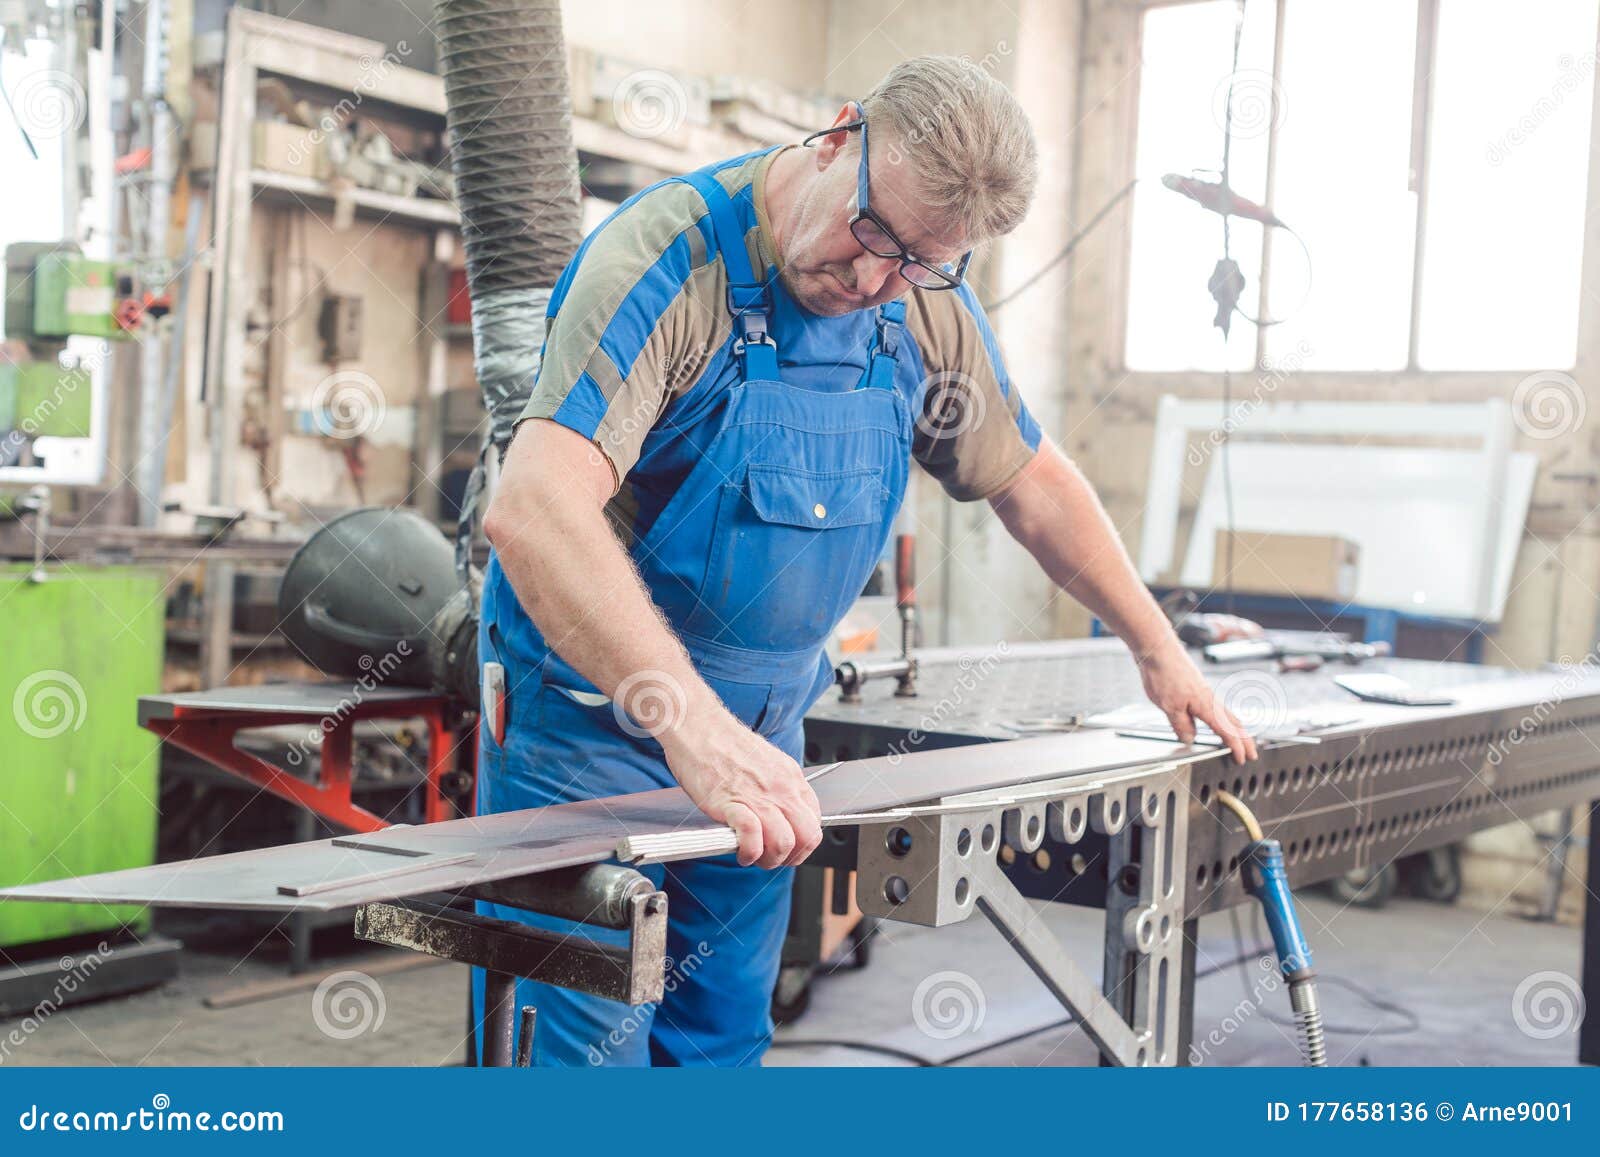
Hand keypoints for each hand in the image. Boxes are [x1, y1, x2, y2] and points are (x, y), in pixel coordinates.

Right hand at [659, 705, 821, 868]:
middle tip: (772, 858)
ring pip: (784, 843)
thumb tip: (779, 812)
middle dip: (791, 857)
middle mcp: (780, 788)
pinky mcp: (732, 803)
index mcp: (790, 778)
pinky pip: (753, 839)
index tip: (788, 849)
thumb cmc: (723, 742)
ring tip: (754, 856)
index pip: (815, 822)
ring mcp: (758, 796)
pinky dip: (749, 853)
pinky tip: (740, 852)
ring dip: (770, 859)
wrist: (698, 726)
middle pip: (807, 837)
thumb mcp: (765, 761)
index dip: (803, 844)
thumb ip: (776, 786)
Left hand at [1136, 638, 1257, 763]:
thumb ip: (1181, 725)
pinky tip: (1215, 719)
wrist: (1157, 648)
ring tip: (1240, 739)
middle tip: (1252, 753)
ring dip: (1236, 728)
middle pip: (1234, 722)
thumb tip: (1190, 739)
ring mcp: (1204, 691)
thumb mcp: (1169, 707)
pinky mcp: (1196, 686)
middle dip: (1245, 739)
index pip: (1227, 731)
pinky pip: (1216, 706)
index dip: (1236, 747)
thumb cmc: (1164, 673)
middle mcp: (1210, 698)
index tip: (1242, 759)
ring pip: (1226, 713)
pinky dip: (1223, 717)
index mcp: (1207, 706)